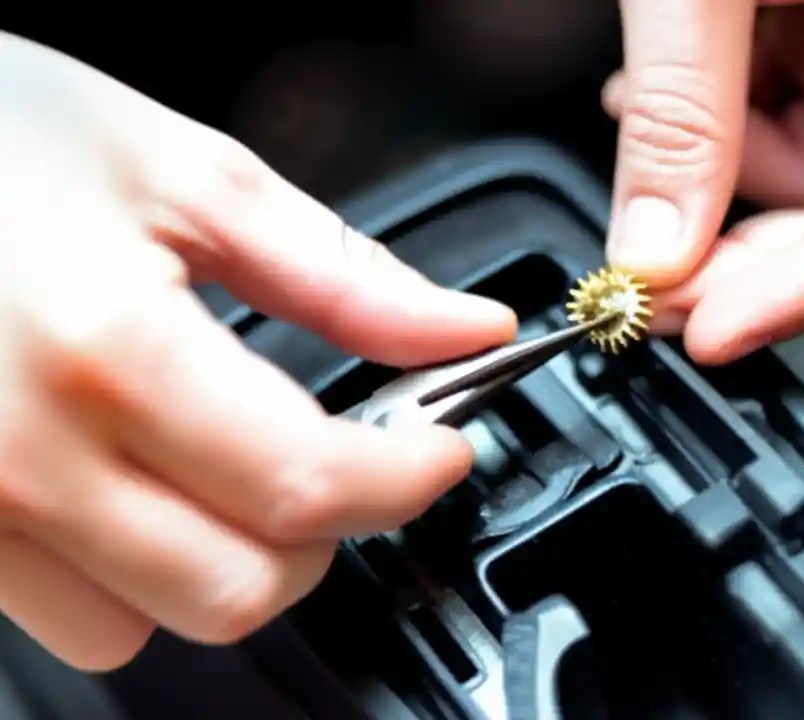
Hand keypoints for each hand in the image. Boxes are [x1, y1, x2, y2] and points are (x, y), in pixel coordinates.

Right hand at [0, 34, 515, 670]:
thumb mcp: (181, 172)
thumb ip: (340, 273)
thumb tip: (463, 330)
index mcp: (105, 351)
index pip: (307, 485)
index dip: (406, 480)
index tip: (438, 450)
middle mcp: (19, 457)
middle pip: (239, 588)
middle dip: (320, 535)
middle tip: (338, 459)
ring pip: (144, 625)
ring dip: (214, 561)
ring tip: (210, 461)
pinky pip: (53, 615)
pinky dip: (117, 568)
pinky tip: (120, 473)